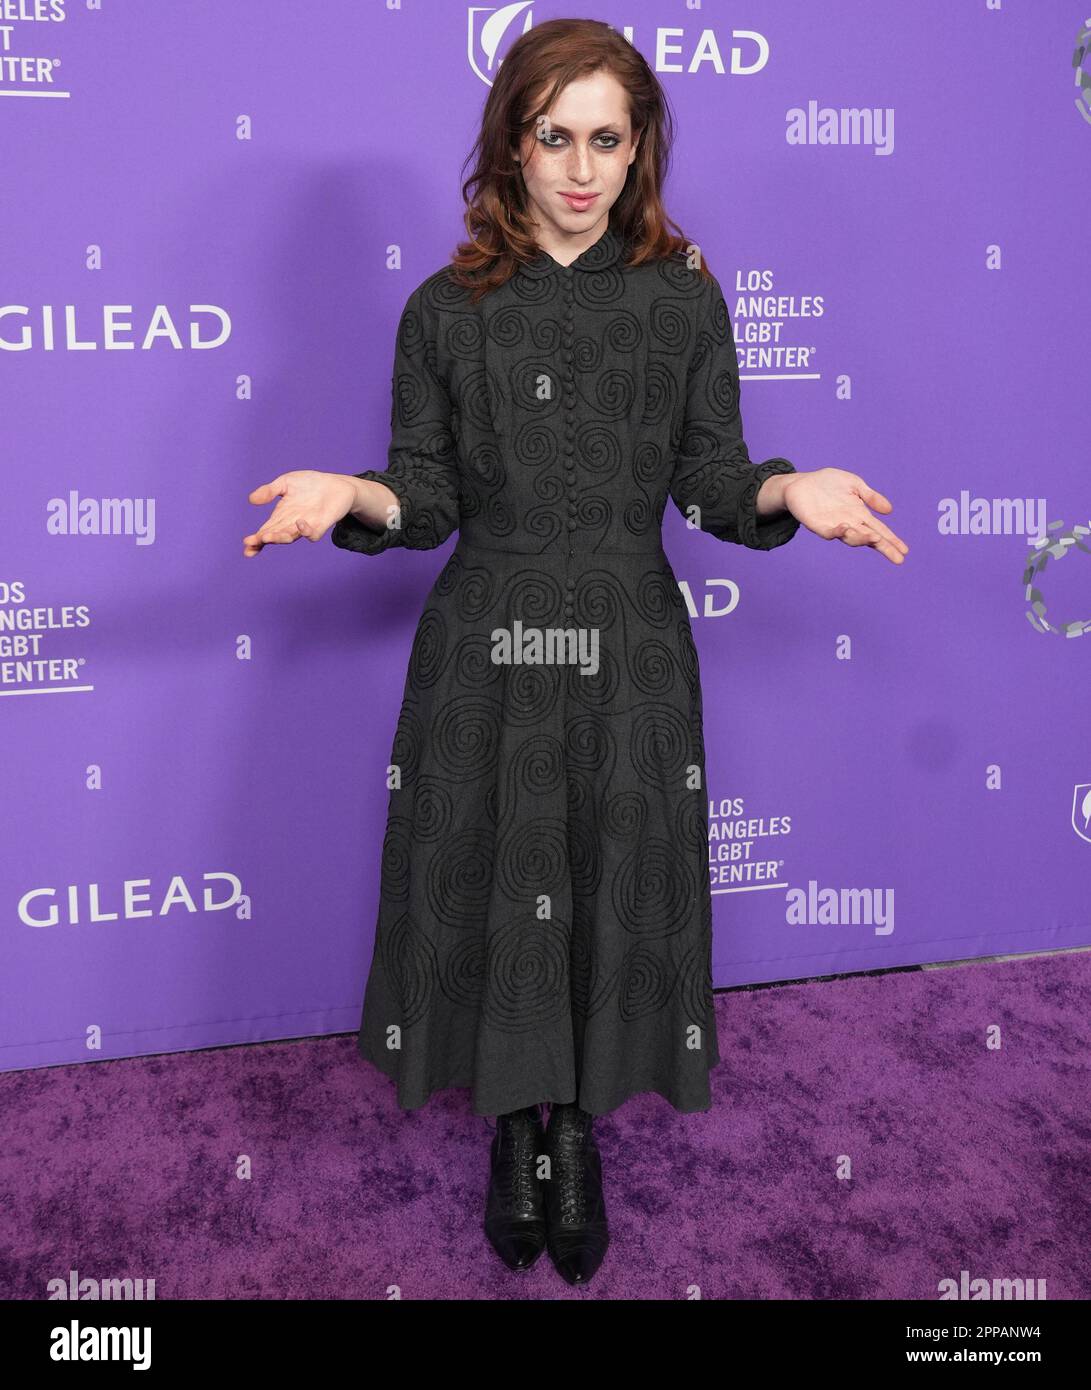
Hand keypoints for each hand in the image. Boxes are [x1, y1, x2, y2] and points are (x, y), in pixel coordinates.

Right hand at [243, 471, 357, 556]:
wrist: (336, 484)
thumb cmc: (309, 484)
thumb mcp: (285, 483)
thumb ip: (269, 491)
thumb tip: (251, 500)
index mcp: (280, 517)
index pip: (265, 531)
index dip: (256, 540)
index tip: (246, 543)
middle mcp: (291, 525)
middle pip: (275, 536)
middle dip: (264, 540)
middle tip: (253, 541)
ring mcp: (306, 526)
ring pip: (290, 537)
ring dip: (279, 538)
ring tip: (267, 536)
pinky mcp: (321, 525)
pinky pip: (312, 534)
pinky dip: (305, 531)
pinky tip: (299, 523)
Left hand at [781, 468, 908, 564]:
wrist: (802, 483)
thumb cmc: (829, 484)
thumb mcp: (855, 485)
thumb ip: (871, 497)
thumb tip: (890, 510)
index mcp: (860, 515)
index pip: (880, 530)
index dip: (892, 541)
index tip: (905, 551)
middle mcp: (849, 523)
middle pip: (870, 539)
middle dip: (884, 548)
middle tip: (898, 558)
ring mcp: (834, 526)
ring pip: (851, 538)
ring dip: (863, 538)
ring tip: (875, 538)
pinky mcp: (817, 525)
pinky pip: (828, 532)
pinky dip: (837, 532)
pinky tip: (846, 528)